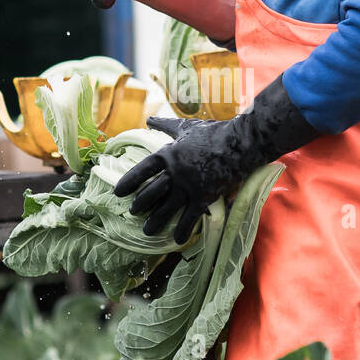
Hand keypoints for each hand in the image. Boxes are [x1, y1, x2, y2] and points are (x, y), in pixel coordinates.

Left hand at [113, 77, 323, 243]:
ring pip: (167, 208)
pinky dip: (183, 229)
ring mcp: (189, 186)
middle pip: (151, 192)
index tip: (118, 192)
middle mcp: (175, 172)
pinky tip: (177, 239)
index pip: (142, 170)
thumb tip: (149, 120)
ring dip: (155, 221)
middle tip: (132, 213)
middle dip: (140, 204)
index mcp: (168, 154)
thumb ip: (166, 126)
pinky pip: (190, 217)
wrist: (240, 143)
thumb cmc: (213, 132)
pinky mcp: (204, 196)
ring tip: (147, 231)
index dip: (129, 182)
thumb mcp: (186, 127)